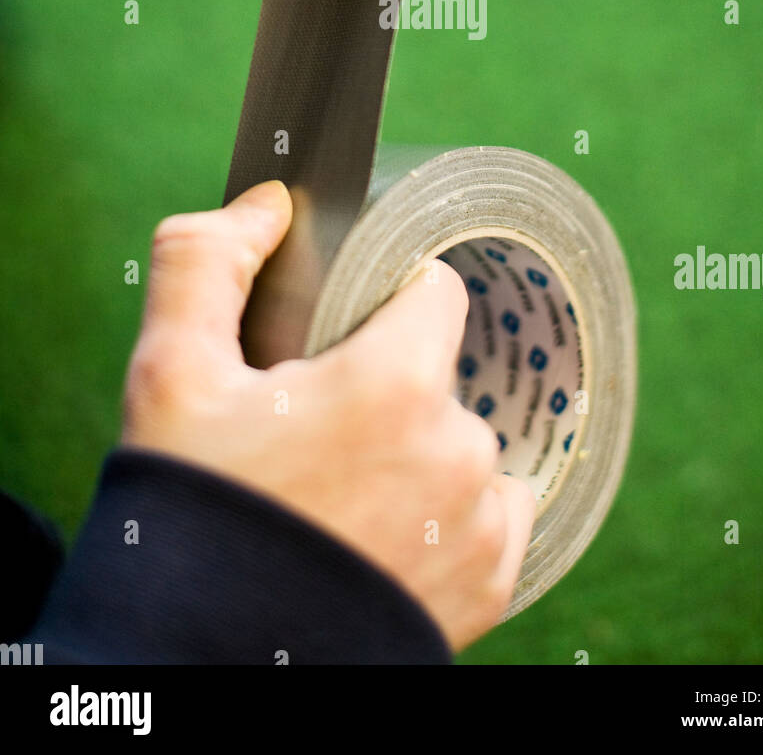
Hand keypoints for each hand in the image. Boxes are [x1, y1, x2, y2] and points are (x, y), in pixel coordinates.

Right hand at [122, 181, 534, 650]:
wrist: (206, 660)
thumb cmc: (194, 512)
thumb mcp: (171, 375)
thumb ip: (207, 263)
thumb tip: (267, 203)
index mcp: (396, 382)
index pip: (437, 291)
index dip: (390, 301)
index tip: (349, 335)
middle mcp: (458, 448)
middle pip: (441, 377)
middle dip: (389, 389)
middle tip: (317, 436)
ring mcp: (480, 522)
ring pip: (462, 447)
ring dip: (419, 456)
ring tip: (343, 496)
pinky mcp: (490, 586)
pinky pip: (489, 517)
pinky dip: (448, 519)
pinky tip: (384, 535)